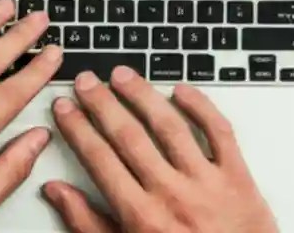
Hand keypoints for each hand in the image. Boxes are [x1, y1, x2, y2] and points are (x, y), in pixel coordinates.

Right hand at [43, 69, 276, 232]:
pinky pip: (219, 131)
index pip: (99, 160)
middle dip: (102, 104)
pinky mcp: (237, 175)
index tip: (65, 108)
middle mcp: (171, 195)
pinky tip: (181, 89)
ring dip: (142, 96)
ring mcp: (206, 182)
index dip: (78, 129)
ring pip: (169, 127)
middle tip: (87, 82)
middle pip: (129, 137)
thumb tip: (56, 191)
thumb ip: (89, 222)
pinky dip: (200, 106)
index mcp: (141, 217)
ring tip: (123, 76)